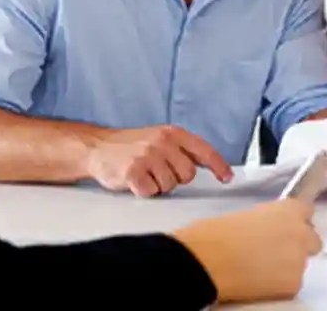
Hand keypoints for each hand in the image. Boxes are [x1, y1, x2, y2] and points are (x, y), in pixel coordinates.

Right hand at [85, 125, 232, 196]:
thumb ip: (183, 150)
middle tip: (158, 172)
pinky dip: (144, 192)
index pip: (203, 150)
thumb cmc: (132, 146)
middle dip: (175, 179)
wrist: (98, 147)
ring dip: (158, 186)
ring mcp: (147, 156)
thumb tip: (212, 166)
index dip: (218, 166)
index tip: (227, 178)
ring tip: (144, 175)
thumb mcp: (160, 139)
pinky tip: (134, 181)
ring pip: (170, 186)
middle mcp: (162, 142)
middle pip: (188, 175)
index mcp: (172, 133)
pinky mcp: (133, 171)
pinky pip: (151, 192)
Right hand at [171, 199, 321, 303]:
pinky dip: (279, 285)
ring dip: (286, 266)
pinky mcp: (293, 285)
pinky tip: (258, 281)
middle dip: (298, 245)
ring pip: (301, 264)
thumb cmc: (215, 235)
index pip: (306, 211)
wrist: (208, 262)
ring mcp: (298, 261)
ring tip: (259, 268)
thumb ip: (267, 220)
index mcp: (287, 210)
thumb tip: (268, 230)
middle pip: (313, 240)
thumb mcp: (246, 215)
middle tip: (274, 251)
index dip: (295, 221)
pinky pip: (292, 284)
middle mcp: (300, 233)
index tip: (287, 227)